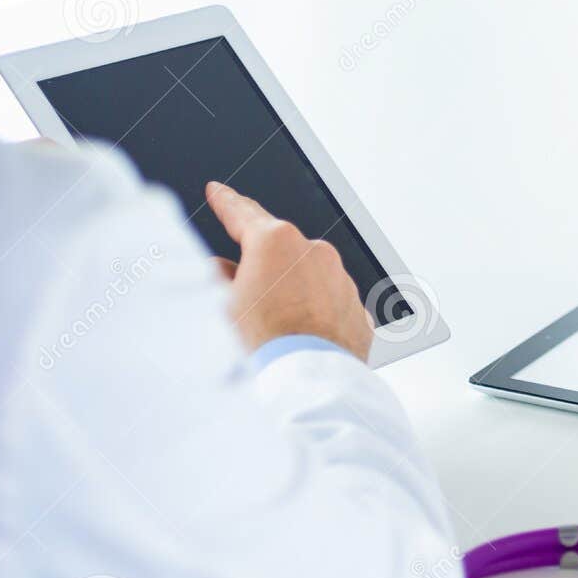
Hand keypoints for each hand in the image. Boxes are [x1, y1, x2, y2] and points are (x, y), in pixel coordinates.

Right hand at [205, 180, 374, 360]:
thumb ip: (220, 277)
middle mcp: (315, 252)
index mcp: (275, 242)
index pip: (244, 213)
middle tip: (244, 297)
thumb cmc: (261, 348)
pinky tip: (299, 339)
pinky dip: (314, 314)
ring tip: (274, 331)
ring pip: (307, 277)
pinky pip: (329, 304)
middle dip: (261, 267)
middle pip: (278, 250)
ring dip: (291, 293)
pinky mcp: (357, 310)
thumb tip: (222, 270)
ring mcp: (341, 280)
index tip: (220, 192)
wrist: (304, 386)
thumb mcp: (222, 307)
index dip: (227, 202)